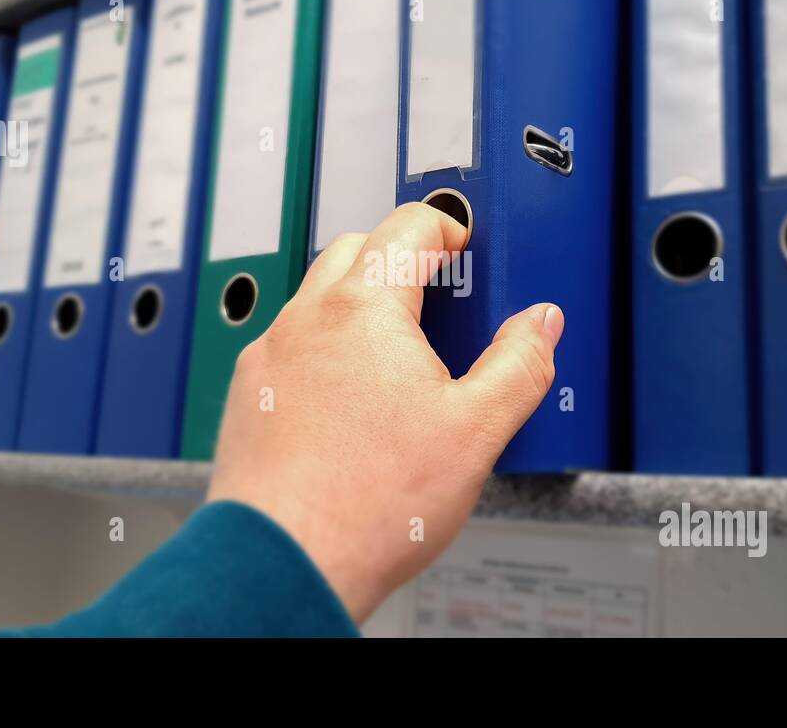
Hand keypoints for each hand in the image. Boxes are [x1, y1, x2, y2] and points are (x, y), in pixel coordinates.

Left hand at [205, 202, 563, 622]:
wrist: (286, 562)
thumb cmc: (367, 504)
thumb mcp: (475, 431)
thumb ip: (519, 365)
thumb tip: (539, 326)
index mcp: (364, 309)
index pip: (408, 226)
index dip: (448, 225)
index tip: (462, 241)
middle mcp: (305, 320)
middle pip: (356, 249)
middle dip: (400, 254)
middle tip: (438, 286)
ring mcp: (268, 358)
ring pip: (317, 298)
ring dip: (358, 301)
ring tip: (398, 348)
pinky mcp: (247, 398)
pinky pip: (290, 347)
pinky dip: (324, 348)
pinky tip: (350, 397)